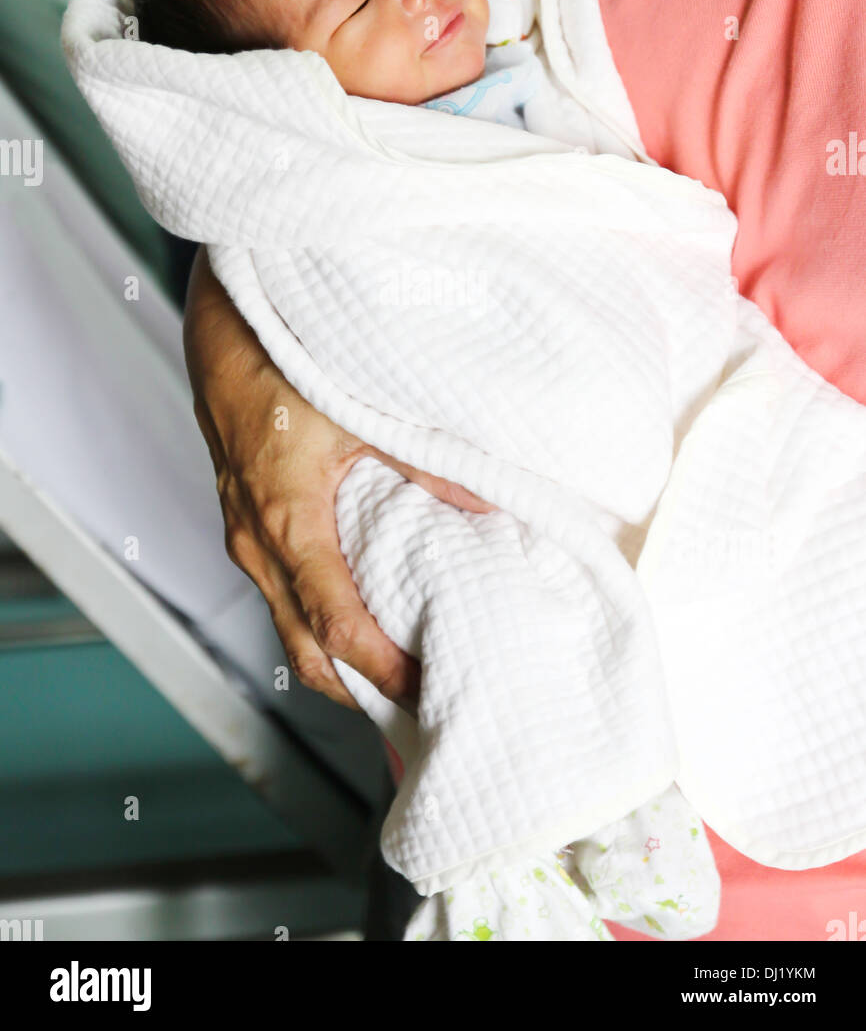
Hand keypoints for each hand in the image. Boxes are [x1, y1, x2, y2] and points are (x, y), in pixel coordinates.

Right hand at [183, 246, 492, 710]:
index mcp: (286, 520)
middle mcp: (256, 541)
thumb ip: (427, 464)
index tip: (429, 693)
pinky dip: (322, 620)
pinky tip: (368, 612)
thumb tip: (491, 509)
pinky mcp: (247, 521)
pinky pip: (283, 592)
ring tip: (403, 674)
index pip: (336, 627)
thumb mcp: (364, 409)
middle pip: (306, 651)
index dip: (384, 671)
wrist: (225, 323)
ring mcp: (245, 535)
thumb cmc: (284, 358)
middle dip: (362, 690)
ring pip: (290, 626)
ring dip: (341, 660)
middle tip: (423, 709)